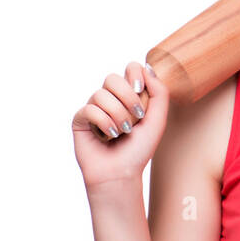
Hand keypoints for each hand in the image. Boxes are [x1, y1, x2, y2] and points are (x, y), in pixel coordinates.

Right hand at [72, 60, 169, 188]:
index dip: (134, 74)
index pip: (130, 68)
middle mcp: (110, 99)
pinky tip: (109, 136)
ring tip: (123, 132)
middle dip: (127, 97)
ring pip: (101, 94)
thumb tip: (146, 67)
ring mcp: (94, 108)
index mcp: (129, 95)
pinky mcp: (80, 119)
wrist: (121, 173)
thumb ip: (159, 93)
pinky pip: (89, 109)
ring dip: (117, 115)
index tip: (140, 90)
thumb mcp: (158, 120)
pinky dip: (103, 123)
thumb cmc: (139, 150)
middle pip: (112, 78)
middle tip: (136, 117)